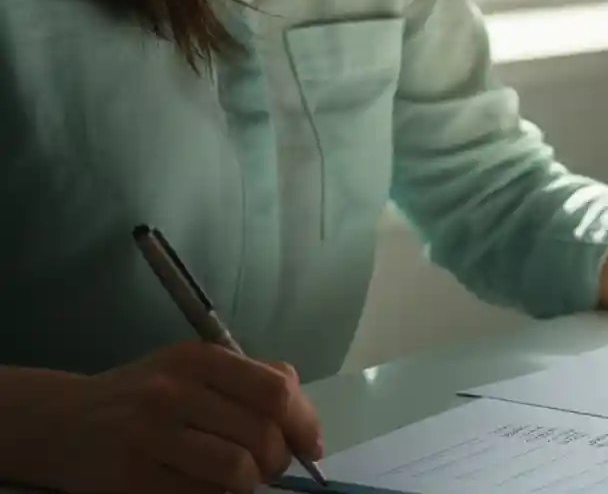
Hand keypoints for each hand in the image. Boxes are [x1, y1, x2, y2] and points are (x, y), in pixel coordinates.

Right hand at [18, 341, 322, 493]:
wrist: (64, 421)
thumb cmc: (143, 395)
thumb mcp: (192, 369)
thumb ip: (249, 380)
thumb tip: (305, 416)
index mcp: (198, 359)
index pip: (275, 391)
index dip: (304, 423)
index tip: (311, 446)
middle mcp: (173, 390)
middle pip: (261, 434)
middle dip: (279, 460)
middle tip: (270, 468)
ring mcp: (150, 434)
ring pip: (236, 470)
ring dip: (250, 483)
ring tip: (242, 479)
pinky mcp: (133, 477)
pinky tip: (210, 488)